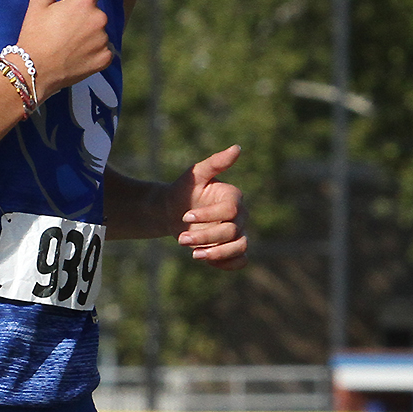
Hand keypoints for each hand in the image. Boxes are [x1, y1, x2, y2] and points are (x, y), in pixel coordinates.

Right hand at [15, 0, 114, 97]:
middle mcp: (99, 18)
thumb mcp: (39, 3)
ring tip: (69, 43)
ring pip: (101, 30)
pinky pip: (105, 49)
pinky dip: (95, 51)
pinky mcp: (105, 58)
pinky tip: (77, 55)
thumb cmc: (34, 34)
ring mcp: (104, 40)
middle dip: (85, 15)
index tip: (71, 4)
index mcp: (84, 1)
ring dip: (90, 33)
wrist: (34, 70)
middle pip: (97, 10)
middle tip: (64, 28)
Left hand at [174, 145, 247, 269]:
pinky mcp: (231, 248)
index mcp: (233, 197)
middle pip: (233, 232)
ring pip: (239, 247)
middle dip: (206, 237)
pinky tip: (205, 259)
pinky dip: (227, 263)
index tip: (186, 216)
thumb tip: (237, 148)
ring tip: (194, 255)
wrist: (172, 210)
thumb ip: (215, 163)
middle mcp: (240, 216)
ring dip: (217, 253)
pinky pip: (240, 260)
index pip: (230, 211)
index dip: (209, 215)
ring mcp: (237, 233)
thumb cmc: (184, 190)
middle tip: (180, 239)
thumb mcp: (195, 174)